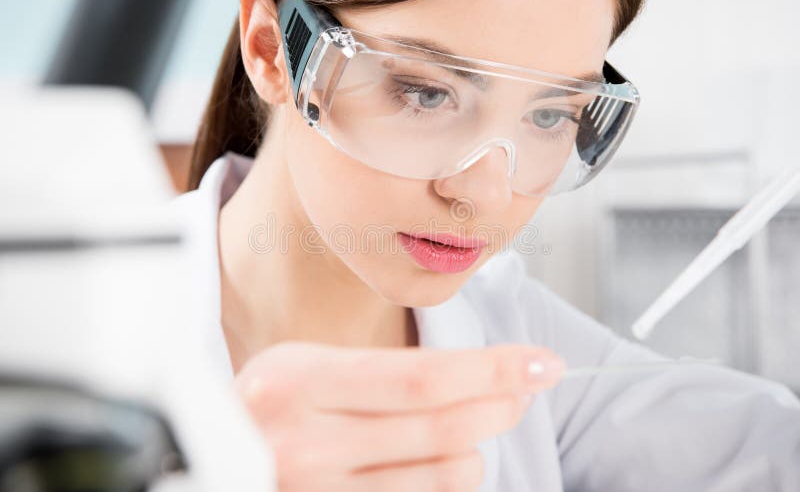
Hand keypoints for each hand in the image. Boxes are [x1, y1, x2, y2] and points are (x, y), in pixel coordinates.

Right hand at [235, 341, 563, 491]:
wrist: (215, 455)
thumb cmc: (271, 406)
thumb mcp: (307, 366)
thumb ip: (384, 372)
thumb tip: (483, 374)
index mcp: (297, 381)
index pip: (420, 376)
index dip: (493, 369)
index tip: (542, 361)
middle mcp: (304, 443)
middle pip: (441, 426)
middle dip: (503, 404)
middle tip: (527, 389)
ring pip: (443, 475)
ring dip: (478, 449)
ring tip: (474, 428)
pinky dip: (451, 480)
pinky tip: (449, 461)